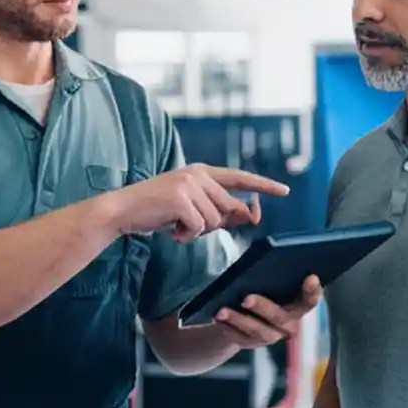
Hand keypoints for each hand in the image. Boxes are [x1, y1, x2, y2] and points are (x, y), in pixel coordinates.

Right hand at [105, 163, 288, 241]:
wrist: (122, 210)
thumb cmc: (157, 211)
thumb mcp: (191, 208)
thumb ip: (219, 209)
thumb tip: (251, 214)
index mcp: (202, 172)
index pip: (240, 177)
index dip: (263, 185)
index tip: (284, 190)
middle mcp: (197, 174)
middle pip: (229, 207)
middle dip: (215, 224)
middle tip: (188, 226)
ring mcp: (189, 184)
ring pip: (215, 220)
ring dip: (197, 231)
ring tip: (176, 225)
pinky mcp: (180, 198)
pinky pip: (199, 227)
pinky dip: (186, 235)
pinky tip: (171, 230)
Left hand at [215, 275, 322, 348]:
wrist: (245, 313)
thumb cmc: (261, 288)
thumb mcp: (268, 281)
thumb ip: (272, 274)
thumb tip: (262, 257)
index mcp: (297, 305)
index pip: (310, 300)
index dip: (313, 291)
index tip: (311, 276)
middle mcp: (289, 324)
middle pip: (279, 317)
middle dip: (263, 307)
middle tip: (246, 298)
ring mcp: (272, 336)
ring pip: (258, 331)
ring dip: (238, 320)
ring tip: (221, 311)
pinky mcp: (253, 343)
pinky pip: (241, 339)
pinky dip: (228, 329)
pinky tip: (218, 319)